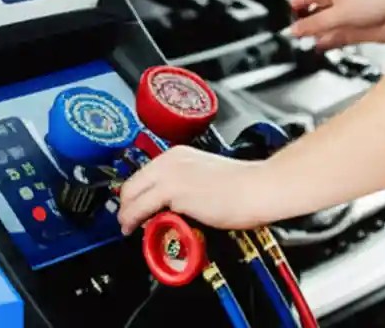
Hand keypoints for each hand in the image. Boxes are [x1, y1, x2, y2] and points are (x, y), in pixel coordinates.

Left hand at [116, 146, 279, 233]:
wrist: (258, 187)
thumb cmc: (243, 186)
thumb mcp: (205, 178)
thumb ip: (185, 187)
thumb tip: (174, 206)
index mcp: (177, 155)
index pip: (144, 174)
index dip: (135, 194)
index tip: (134, 207)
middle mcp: (169, 161)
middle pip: (132, 183)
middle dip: (125, 204)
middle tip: (126, 220)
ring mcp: (170, 175)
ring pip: (132, 195)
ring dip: (126, 214)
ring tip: (128, 227)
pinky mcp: (173, 191)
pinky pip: (142, 208)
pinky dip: (134, 220)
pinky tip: (137, 229)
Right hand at [289, 0, 384, 50]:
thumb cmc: (377, 1)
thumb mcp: (338, 14)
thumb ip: (314, 24)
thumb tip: (296, 30)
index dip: (294, 10)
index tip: (287, 24)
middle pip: (314, 13)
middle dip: (305, 25)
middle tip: (295, 37)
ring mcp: (348, 14)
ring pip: (325, 27)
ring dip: (317, 35)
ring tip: (306, 44)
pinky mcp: (357, 28)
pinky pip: (337, 36)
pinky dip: (329, 42)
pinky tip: (321, 46)